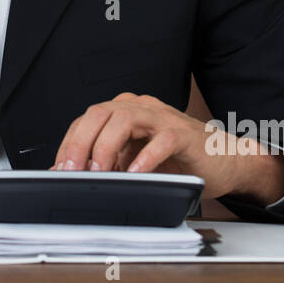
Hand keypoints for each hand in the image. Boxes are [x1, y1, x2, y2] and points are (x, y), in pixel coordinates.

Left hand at [50, 92, 283, 203]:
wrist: (224, 159)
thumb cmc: (178, 160)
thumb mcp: (134, 160)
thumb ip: (109, 162)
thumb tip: (73, 175)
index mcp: (124, 110)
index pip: (87, 119)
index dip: (69, 143)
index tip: (59, 168)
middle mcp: (140, 107)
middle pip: (99, 113)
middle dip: (80, 143)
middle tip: (72, 171)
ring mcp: (161, 118)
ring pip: (124, 120)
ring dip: (105, 148)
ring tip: (100, 173)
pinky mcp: (182, 134)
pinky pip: (160, 141)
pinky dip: (144, 158)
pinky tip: (135, 174)